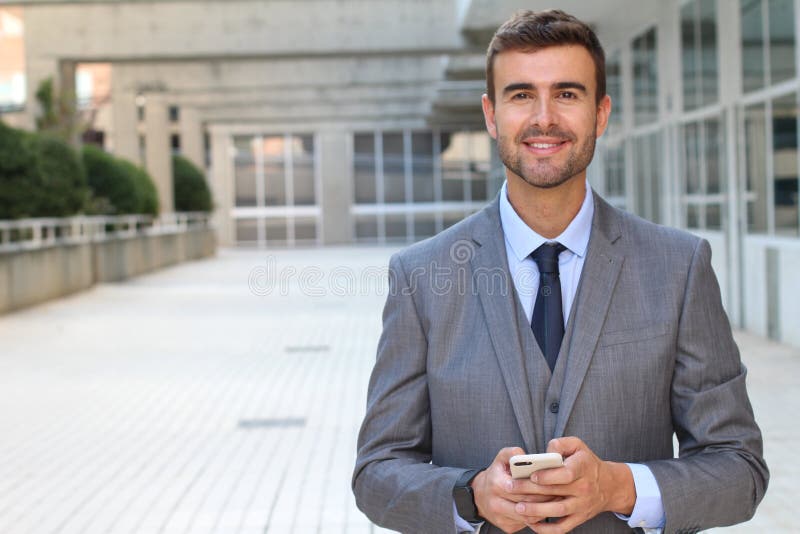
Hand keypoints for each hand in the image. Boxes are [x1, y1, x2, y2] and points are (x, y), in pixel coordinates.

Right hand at [471, 447, 556, 532]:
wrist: (480, 496)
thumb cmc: (496, 475)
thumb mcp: (500, 459)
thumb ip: (512, 453)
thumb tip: (525, 455)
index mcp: (496, 484)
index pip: (522, 487)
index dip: (539, 486)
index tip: (553, 481)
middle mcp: (496, 503)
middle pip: (528, 503)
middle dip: (546, 499)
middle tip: (561, 492)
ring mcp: (501, 518)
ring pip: (529, 517)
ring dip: (544, 511)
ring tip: (556, 502)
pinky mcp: (507, 527)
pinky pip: (526, 524)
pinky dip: (537, 518)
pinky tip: (545, 510)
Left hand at [510, 437, 635, 533]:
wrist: (609, 485)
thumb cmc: (586, 462)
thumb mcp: (577, 445)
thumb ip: (560, 444)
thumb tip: (546, 452)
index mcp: (583, 467)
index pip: (566, 473)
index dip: (548, 475)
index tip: (532, 475)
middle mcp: (584, 488)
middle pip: (556, 492)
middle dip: (531, 491)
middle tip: (511, 488)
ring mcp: (582, 505)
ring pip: (558, 511)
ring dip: (537, 511)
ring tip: (518, 508)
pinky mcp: (579, 518)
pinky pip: (563, 527)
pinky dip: (547, 529)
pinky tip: (532, 524)